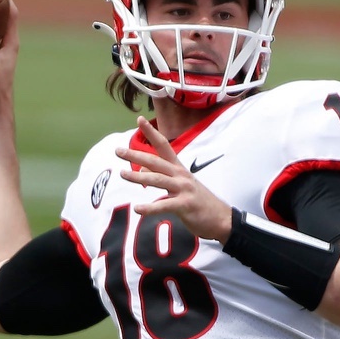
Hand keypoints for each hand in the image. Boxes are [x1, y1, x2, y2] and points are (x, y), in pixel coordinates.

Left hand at [116, 117, 232, 240]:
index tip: (139, 119)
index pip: (164, 146)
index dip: (152, 133)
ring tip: (122, 174)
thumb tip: (141, 172)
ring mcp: (184, 189)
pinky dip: (150, 208)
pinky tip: (138, 209)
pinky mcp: (186, 205)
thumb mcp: (180, 185)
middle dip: (136, 155)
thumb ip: (161, 177)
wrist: (221, 219)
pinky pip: (165, 205)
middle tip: (118, 150)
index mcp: (179, 169)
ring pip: (158, 180)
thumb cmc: (198, 201)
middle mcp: (181, 175)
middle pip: (156, 162)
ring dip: (138, 177)